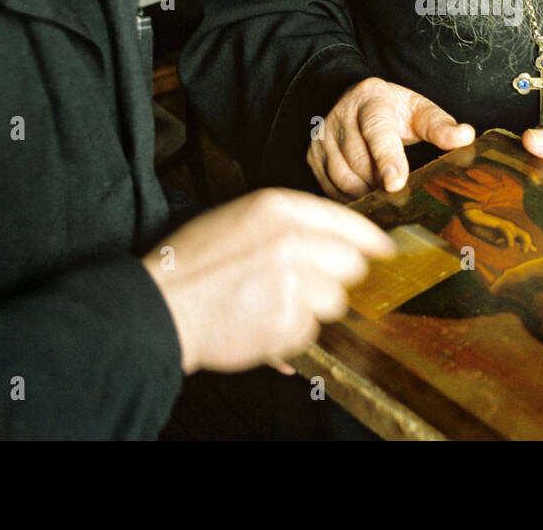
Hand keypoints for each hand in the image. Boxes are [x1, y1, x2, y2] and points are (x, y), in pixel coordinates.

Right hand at [140, 188, 395, 373]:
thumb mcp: (238, 219)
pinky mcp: (288, 321)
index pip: (346, 222)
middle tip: (300, 286)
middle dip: (332, 279)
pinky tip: (259, 322)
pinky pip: (309, 332)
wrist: (158, 307)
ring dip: (309, 309)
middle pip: (349, 265)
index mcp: (279, 209)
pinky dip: (289, 334)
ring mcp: (294, 282)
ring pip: (333, 302)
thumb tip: (341, 242)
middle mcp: (293, 240)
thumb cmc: (191, 264)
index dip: (369, 240)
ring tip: (269, 304)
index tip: (384, 251)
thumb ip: (289, 225)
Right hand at [308, 77, 474, 201]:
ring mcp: (322, 136)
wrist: (353, 101)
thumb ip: (440, 125)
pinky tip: (365, 195)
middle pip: (359, 161)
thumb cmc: (393, 111)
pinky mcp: (313, 156)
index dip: (387, 158)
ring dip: (365, 192)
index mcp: (371, 99)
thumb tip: (466, 136)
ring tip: (384, 193)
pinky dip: (349, 198)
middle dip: (380, 182)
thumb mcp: (418, 111)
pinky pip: (329, 187)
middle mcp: (341, 115)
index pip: (377, 131)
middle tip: (400, 193)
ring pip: (342, 178)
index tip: (397, 183)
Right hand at [460, 207, 535, 251]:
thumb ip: (502, 243)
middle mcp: (509, 227)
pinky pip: (508, 232)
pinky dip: (510, 239)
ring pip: (518, 233)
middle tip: (527, 252)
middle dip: (528, 243)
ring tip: (522, 250)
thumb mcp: (494, 240)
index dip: (528, 243)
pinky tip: (511, 245)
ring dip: (520, 242)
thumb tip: (510, 245)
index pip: (522, 237)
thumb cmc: (482, 228)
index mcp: (508, 231)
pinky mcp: (498, 223)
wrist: (472, 219)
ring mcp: (504, 224)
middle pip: (524, 234)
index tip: (534, 250)